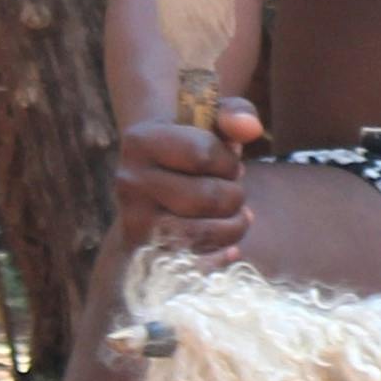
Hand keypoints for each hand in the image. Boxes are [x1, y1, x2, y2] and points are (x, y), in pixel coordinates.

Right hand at [118, 95, 265, 248]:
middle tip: (233, 192)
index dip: (229, 161)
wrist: (152, 181)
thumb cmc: (191, 146)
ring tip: (235, 217)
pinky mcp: (144, 255)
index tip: (229, 163)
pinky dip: (218, 259)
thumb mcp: (210, 120)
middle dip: (235, 196)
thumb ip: (235, 113)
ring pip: (200, 233)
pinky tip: (230, 248)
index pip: (204, 153)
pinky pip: (189, 267)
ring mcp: (133, 222)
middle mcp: (129, 182)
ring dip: (232, 227)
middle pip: (207, 197)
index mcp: (140, 141)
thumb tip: (251, 127)